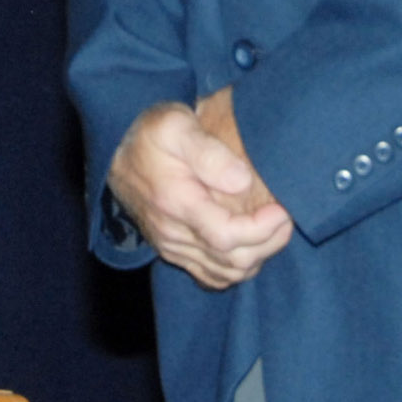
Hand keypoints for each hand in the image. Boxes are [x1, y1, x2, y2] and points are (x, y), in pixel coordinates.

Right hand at [105, 95, 293, 289]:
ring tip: (273, 230)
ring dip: (256, 257)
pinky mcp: (171, 250)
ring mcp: (171, 246)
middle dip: (268, 244)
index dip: (262, 231)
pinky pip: (210, 276)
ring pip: (224, 273)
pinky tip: (249, 248)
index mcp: (176, 203)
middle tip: (286, 219)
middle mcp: (172, 233)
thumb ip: (208, 152)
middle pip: (232, 261)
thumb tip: (242, 180)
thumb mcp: (176, 125)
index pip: (227, 237)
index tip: (283, 211)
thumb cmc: (149, 133)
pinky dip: (235, 269)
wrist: (114, 149)